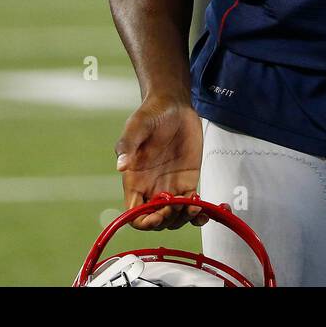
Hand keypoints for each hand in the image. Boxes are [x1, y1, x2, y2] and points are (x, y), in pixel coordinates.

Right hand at [115, 95, 205, 229]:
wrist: (173, 105)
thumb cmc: (150, 115)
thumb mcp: (136, 126)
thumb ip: (127, 145)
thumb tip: (120, 166)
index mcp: (135, 181)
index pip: (135, 215)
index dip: (145, 221)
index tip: (159, 213)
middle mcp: (151, 188)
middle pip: (156, 221)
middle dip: (167, 220)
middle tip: (179, 205)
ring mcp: (171, 186)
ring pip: (175, 218)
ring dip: (183, 219)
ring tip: (194, 206)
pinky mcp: (188, 181)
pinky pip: (192, 206)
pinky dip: (198, 213)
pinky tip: (204, 211)